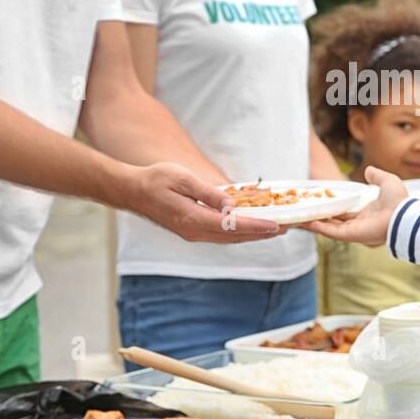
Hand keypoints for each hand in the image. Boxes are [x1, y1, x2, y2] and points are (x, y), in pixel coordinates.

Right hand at [129, 162, 283, 242]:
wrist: (132, 191)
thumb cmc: (156, 180)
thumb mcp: (183, 179)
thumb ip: (208, 193)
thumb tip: (232, 204)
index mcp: (193, 219)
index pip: (233, 226)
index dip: (257, 226)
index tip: (278, 226)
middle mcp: (195, 232)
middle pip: (235, 237)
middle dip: (262, 233)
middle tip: (287, 228)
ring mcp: (192, 234)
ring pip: (230, 239)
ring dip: (253, 235)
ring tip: (275, 229)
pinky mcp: (191, 231)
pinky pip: (221, 236)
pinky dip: (239, 233)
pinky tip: (250, 228)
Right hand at [302, 166, 407, 246]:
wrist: (404, 215)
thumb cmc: (399, 201)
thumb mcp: (386, 181)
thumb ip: (376, 176)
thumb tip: (369, 170)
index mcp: (365, 215)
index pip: (343, 214)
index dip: (329, 209)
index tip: (317, 204)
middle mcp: (358, 225)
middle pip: (332, 222)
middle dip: (316, 218)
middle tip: (301, 213)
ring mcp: (353, 231)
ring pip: (328, 228)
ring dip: (313, 224)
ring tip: (297, 218)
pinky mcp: (351, 235)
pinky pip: (331, 232)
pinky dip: (319, 228)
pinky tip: (307, 222)